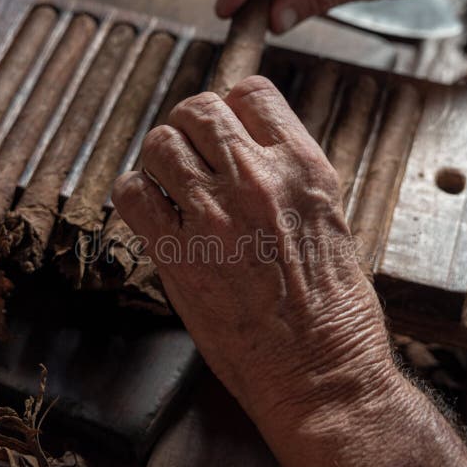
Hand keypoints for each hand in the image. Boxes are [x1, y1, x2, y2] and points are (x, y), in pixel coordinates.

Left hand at [112, 76, 394, 425]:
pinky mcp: (177, 255)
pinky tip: (155, 214)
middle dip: (191, 126)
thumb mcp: (329, 220)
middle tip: (193, 155)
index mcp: (304, 167)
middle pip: (198, 109)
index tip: (226, 126)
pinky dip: (137, 195)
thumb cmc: (334, 310)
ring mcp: (214, 215)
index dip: (232, 105)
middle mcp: (257, 180)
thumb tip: (242, 152)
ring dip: (161, 161)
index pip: (252, 93)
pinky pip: (132, 194)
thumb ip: (284, 178)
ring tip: (173, 186)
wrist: (320, 374)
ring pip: (159, 143)